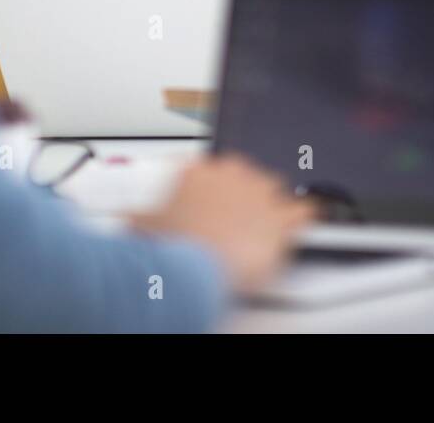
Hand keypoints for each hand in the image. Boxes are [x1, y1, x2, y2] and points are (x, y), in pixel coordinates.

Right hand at [129, 156, 315, 293]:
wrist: (194, 264)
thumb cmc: (172, 244)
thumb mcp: (144, 226)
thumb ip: (139, 219)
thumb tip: (127, 220)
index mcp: (201, 171)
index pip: (215, 170)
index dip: (216, 190)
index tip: (213, 203)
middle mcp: (233, 174)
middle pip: (247, 177)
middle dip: (244, 195)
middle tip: (234, 220)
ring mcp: (260, 193)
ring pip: (275, 189)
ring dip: (272, 204)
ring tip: (266, 223)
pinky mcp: (281, 217)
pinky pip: (303, 211)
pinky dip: (306, 216)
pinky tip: (306, 220)